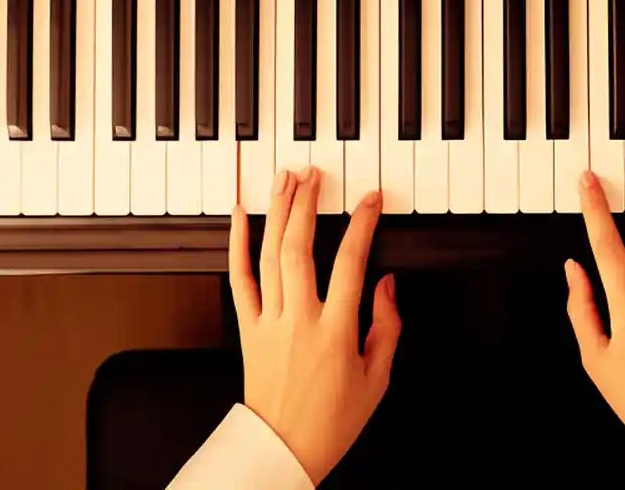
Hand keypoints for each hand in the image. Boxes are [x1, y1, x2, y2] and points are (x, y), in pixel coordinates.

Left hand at [228, 166, 400, 485]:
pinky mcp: (248, 329)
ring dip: (277, 212)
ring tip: (286, 180)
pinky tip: (241, 216)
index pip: (350, 263)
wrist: (284, 450)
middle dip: (307, 204)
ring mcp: (269, 323)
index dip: (362, 224)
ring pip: (269, 256)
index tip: (370, 199)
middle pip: (298, 248)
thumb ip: (387, 327)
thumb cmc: (332, 422)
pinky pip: (238, 280)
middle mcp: (298, 321)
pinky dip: (237, 245)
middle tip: (315, 174)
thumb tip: (386, 284)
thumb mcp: (377, 378)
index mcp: (335, 332)